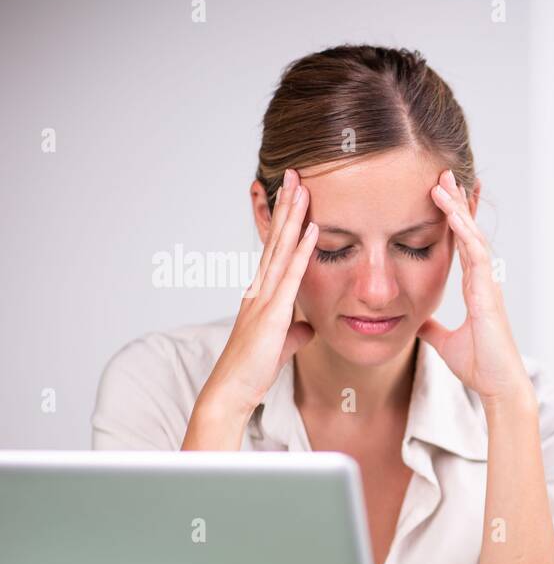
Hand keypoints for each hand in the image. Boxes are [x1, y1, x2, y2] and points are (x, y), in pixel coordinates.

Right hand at [183, 169, 318, 447]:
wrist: (232, 390)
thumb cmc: (252, 370)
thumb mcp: (282, 345)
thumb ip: (294, 333)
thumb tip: (309, 329)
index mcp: (262, 293)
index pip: (276, 249)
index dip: (285, 221)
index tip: (294, 194)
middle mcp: (260, 288)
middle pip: (276, 238)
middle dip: (287, 205)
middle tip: (296, 172)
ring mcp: (264, 297)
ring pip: (281, 248)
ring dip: (293, 217)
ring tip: (303, 187)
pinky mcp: (272, 312)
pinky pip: (291, 275)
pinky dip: (303, 251)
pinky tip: (313, 229)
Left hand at [419, 169, 533, 410]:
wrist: (497, 386)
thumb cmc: (479, 366)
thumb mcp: (444, 341)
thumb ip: (432, 327)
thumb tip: (417, 322)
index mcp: (474, 288)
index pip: (462, 244)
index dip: (454, 219)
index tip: (442, 195)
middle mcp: (483, 280)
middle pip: (469, 232)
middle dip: (457, 203)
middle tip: (442, 174)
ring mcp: (487, 284)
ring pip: (472, 236)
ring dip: (458, 208)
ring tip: (443, 182)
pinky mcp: (488, 292)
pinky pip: (476, 253)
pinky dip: (464, 230)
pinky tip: (452, 212)